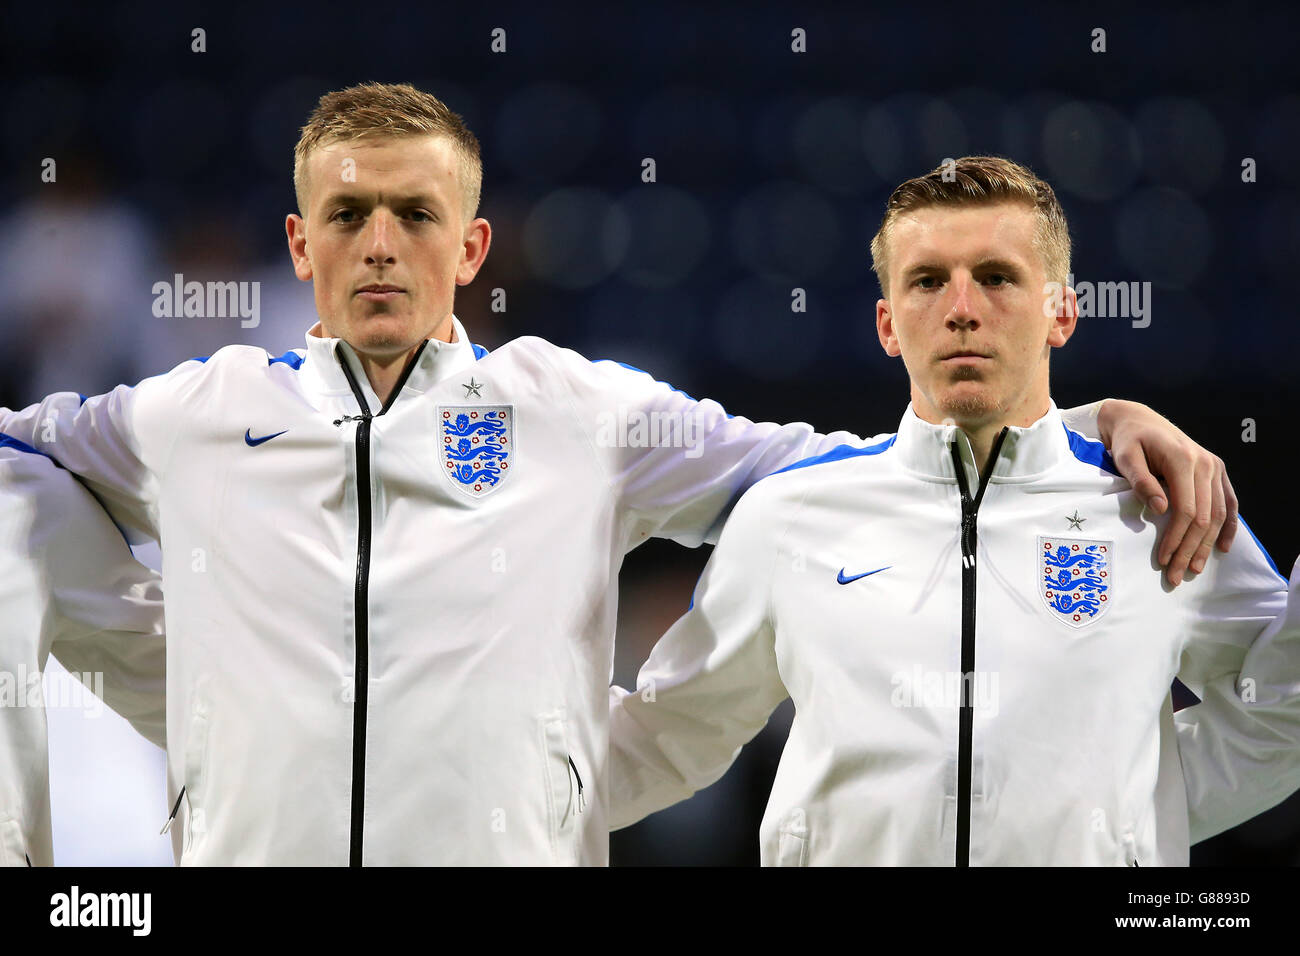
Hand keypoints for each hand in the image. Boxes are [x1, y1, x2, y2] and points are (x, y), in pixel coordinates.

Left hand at [1098, 399, 1236, 586]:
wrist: (1138, 420)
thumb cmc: (1127, 440)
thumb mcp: (1125, 457)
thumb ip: (1141, 482)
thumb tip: (1160, 509)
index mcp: (1184, 460)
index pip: (1186, 510)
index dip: (1176, 538)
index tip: (1163, 560)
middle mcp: (1206, 464)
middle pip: (1204, 516)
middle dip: (1190, 549)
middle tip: (1177, 576)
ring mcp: (1214, 467)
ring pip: (1217, 513)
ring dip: (1208, 544)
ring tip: (1195, 568)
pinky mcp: (1216, 470)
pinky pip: (1228, 502)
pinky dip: (1227, 525)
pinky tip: (1223, 547)